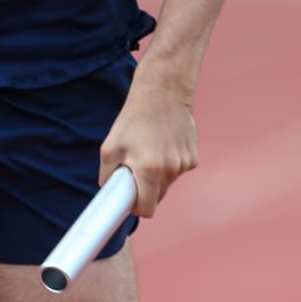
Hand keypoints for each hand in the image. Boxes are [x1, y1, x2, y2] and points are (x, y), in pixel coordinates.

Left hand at [98, 73, 198, 218]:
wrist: (163, 92)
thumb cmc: (133, 119)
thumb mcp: (110, 147)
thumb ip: (108, 175)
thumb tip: (110, 193)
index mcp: (148, 170)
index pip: (147, 209)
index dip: (137, 208)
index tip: (130, 201)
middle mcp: (170, 170)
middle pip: (158, 197)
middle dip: (146, 190)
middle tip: (135, 170)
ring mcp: (184, 164)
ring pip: (168, 183)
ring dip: (157, 175)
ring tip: (149, 150)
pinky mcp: (193, 157)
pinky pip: (178, 170)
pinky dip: (169, 163)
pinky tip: (163, 143)